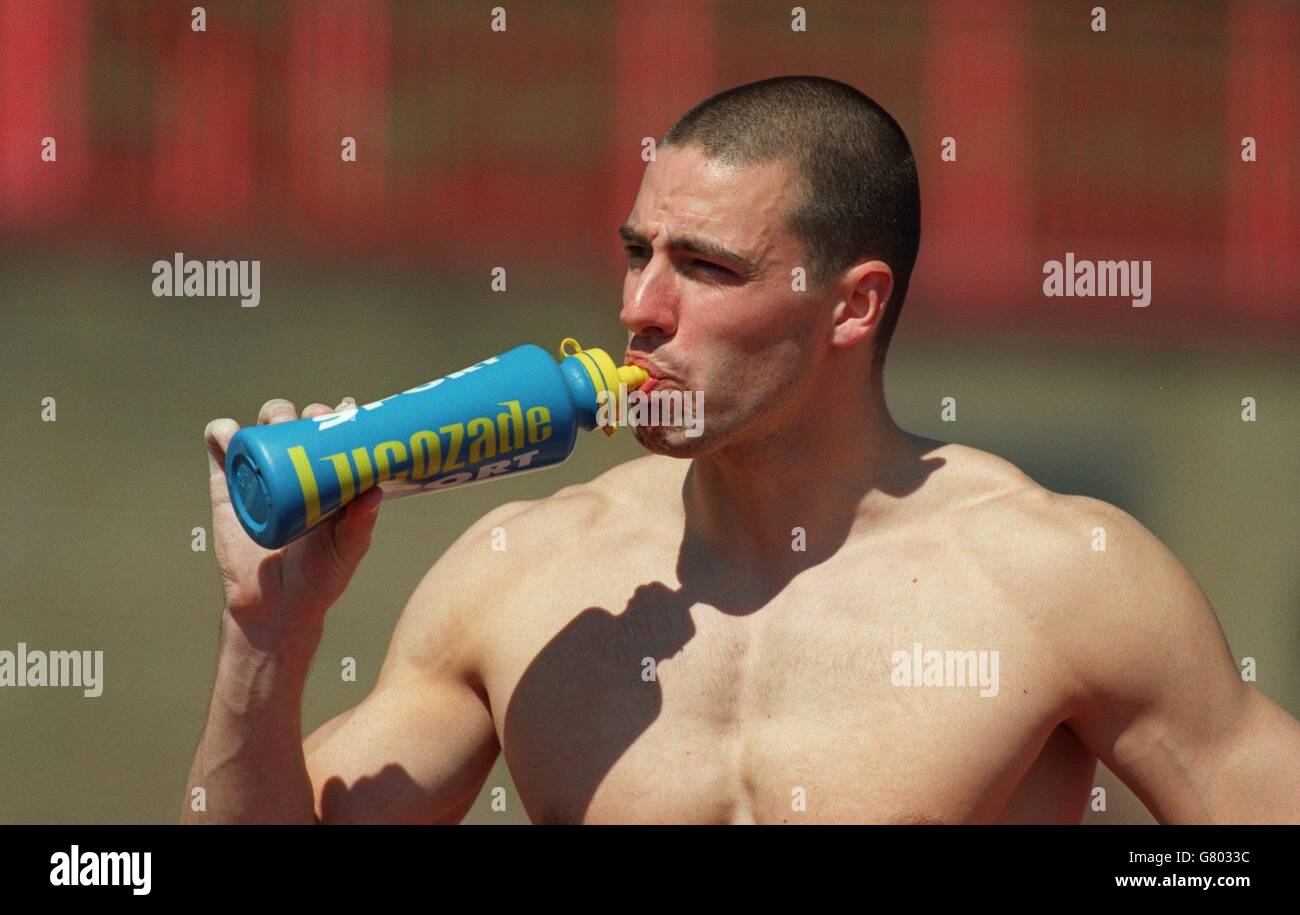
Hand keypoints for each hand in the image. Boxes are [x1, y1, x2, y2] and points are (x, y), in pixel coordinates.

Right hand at [204, 397, 382, 631]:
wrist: (273, 606)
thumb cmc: (319, 577)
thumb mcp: (347, 551)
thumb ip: (360, 525)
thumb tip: (374, 492)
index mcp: (326, 476)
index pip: (331, 434)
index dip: (336, 416)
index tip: (341, 413)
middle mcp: (293, 469)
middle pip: (296, 422)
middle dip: (301, 413)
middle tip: (308, 422)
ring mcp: (260, 474)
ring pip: (261, 427)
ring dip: (268, 415)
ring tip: (274, 426)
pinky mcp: (228, 485)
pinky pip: (220, 448)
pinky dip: (221, 432)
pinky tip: (230, 435)